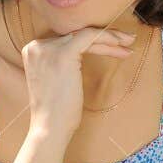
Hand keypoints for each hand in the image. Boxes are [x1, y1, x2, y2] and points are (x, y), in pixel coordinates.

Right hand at [20, 23, 136, 144]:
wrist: (50, 128)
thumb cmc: (57, 110)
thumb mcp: (56, 79)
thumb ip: (62, 62)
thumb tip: (85, 50)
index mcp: (33, 50)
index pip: (68, 39)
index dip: (93, 41)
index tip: (113, 44)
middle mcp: (37, 45)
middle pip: (77, 35)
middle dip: (104, 38)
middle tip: (126, 40)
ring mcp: (49, 48)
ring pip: (86, 35)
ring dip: (111, 38)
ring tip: (129, 44)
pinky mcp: (64, 53)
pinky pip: (90, 36)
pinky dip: (108, 38)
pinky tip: (121, 45)